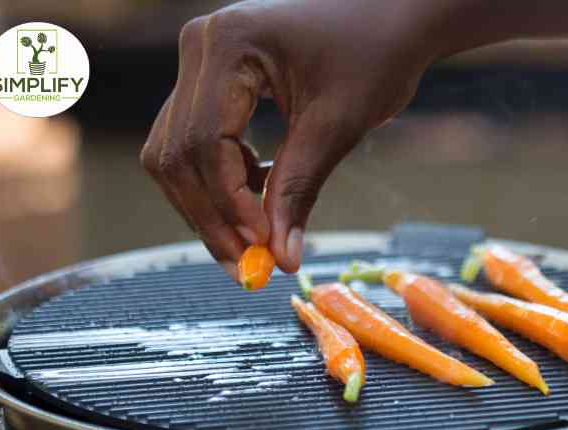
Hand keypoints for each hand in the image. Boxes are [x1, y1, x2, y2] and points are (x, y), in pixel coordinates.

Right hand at [141, 0, 567, 276]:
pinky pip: (192, 140)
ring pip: (175, 152)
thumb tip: (281, 258)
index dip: (229, 205)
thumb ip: (300, 189)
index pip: (204, 143)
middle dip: (210, 216)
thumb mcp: (339, 126)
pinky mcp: (210, 76)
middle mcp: (199, 46)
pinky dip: (219, 180)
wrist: (392, 20)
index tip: (262, 250)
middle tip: (249, 268)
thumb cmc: (376, 58)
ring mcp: (199, 59)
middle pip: (176, 153)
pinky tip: (261, 194)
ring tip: (258, 240)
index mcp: (228, 45)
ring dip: (209, 205)